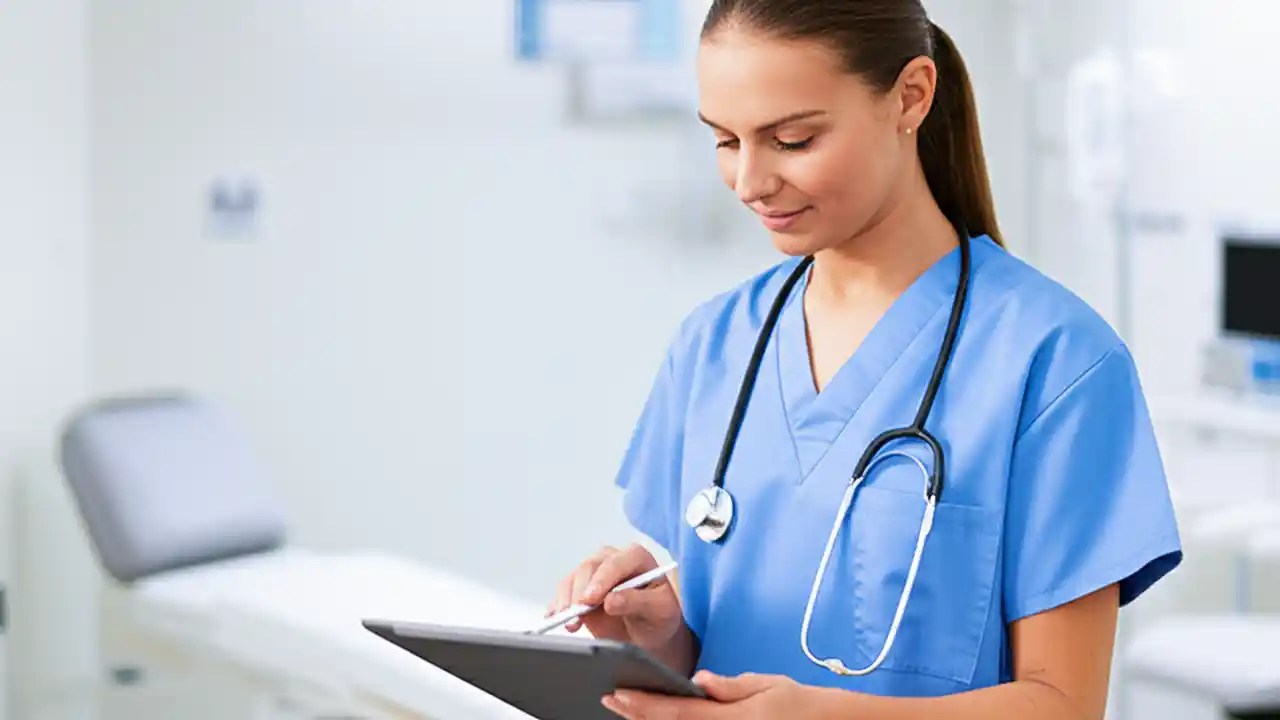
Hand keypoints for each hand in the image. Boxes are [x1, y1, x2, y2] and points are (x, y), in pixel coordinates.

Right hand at [547, 544, 693, 672]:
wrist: (650, 630)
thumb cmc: (659, 615)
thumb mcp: (659, 610)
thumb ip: (638, 602)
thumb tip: (611, 600)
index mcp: (636, 557)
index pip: (615, 563)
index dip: (601, 580)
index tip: (591, 599)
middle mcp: (613, 560)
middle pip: (589, 567)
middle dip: (580, 592)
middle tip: (575, 614)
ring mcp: (595, 573)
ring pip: (573, 578)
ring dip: (566, 600)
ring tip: (568, 622)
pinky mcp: (581, 589)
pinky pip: (564, 592)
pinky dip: (557, 604)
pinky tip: (555, 616)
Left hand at [602, 671, 820, 718]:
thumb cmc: (800, 706)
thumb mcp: (767, 687)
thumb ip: (730, 687)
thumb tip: (698, 681)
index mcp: (732, 719)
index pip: (679, 712)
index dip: (645, 704)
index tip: (618, 693)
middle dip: (637, 715)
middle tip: (610, 699)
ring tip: (625, 709)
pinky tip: (654, 718)